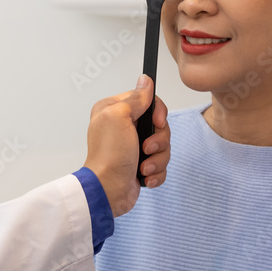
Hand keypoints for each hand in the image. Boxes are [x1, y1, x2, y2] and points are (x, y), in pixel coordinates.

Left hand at [83, 75, 169, 216]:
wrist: (108, 190)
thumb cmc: (110, 155)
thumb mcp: (120, 117)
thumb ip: (136, 98)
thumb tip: (146, 80)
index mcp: (115, 111)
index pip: (147, 100)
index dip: (157, 112)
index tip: (156, 123)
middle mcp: (123, 127)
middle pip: (159, 125)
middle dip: (158, 140)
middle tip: (146, 147)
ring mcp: (132, 146)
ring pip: (162, 145)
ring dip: (157, 158)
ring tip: (143, 166)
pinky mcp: (140, 164)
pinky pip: (161, 163)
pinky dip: (156, 171)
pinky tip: (144, 176)